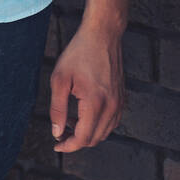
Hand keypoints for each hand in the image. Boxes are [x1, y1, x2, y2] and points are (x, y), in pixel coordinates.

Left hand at [48, 21, 124, 152]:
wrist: (102, 34)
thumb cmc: (80, 52)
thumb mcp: (60, 79)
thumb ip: (57, 109)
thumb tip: (57, 132)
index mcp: (95, 103)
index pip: (83, 138)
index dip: (68, 146)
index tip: (56, 143)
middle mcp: (112, 105)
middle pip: (95, 139)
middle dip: (76, 141)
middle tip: (60, 131)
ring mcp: (119, 102)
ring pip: (105, 132)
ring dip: (87, 133)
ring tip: (70, 120)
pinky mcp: (122, 97)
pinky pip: (112, 121)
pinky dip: (99, 124)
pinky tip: (85, 113)